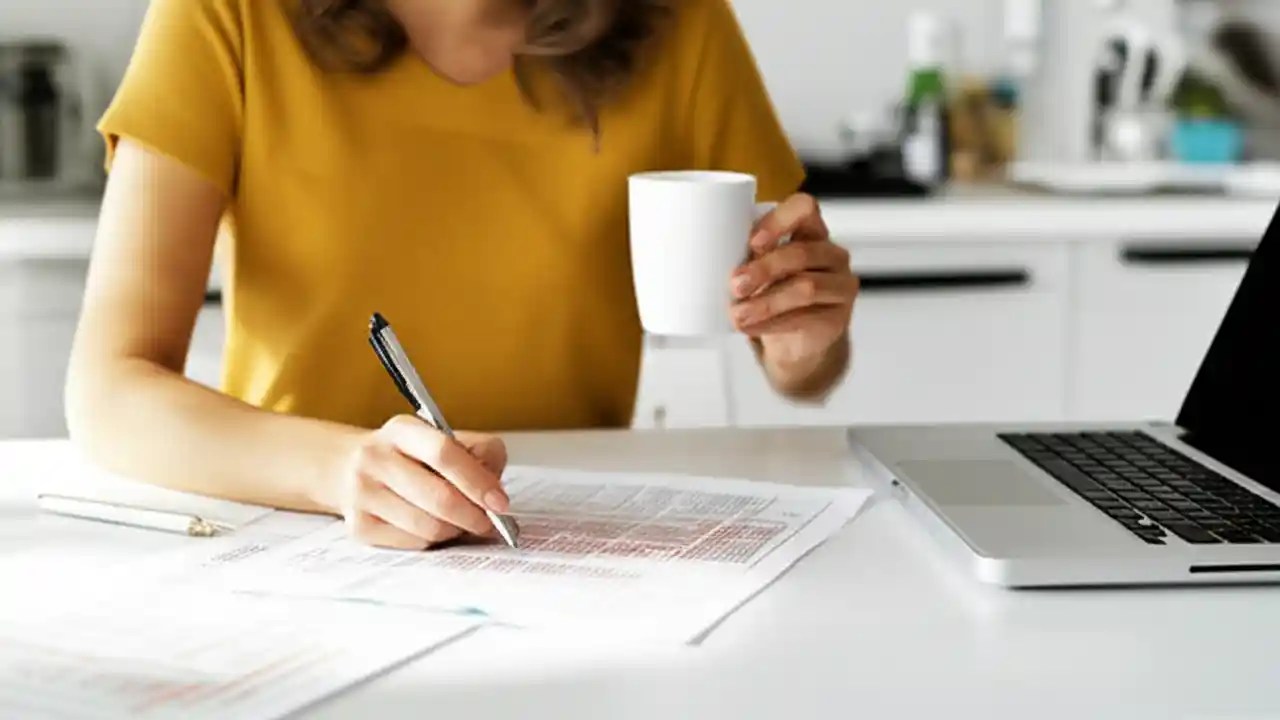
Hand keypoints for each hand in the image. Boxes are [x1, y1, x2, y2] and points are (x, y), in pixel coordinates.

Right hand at [334, 416, 510, 549]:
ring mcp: (362, 494)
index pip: (444, 453)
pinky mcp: (359, 527)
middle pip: (439, 498)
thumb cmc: (409, 456)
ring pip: (428, 527)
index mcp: (402, 430)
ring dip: (455, 530)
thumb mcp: (443, 438)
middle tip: (490, 522)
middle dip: (474, 516)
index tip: (500, 503)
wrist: (347, 468)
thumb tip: (494, 488)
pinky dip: (433, 540)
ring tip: (462, 522)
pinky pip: (414, 544)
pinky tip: (434, 526)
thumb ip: (479, 452)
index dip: (477, 481)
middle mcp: (375, 458)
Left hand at [729, 193, 858, 369]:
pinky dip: (772, 324)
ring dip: (765, 302)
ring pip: (805, 288)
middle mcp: (831, 254)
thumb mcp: (759, 270)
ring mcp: (840, 285)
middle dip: (764, 269)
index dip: (779, 221)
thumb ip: (745, 256)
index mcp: (811, 232)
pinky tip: (751, 327)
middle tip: (735, 285)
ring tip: (738, 315)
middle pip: (801, 253)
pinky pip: (805, 317)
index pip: (805, 208)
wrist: (796, 342)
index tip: (752, 241)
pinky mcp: (838, 317)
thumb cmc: (774, 294)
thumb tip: (703, 255)